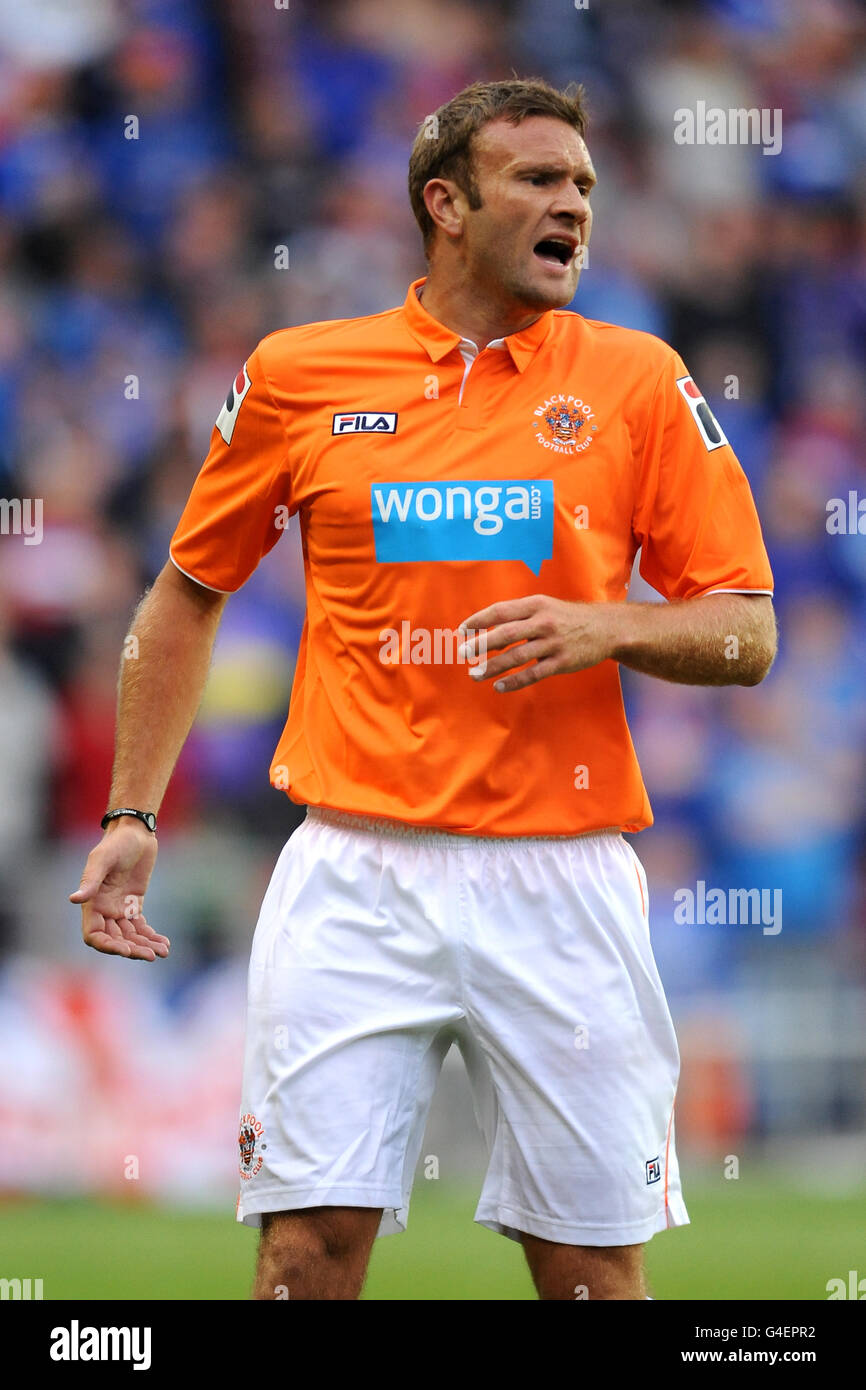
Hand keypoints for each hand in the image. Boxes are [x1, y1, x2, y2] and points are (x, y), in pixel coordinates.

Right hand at [69, 822, 167, 961]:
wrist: (135, 833)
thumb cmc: (115, 844)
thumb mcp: (102, 859)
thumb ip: (90, 880)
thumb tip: (74, 899)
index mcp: (93, 904)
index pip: (94, 935)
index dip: (108, 946)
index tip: (126, 949)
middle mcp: (104, 910)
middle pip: (116, 940)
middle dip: (133, 949)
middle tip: (151, 955)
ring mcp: (120, 909)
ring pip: (130, 937)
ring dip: (145, 946)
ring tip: (163, 952)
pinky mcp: (135, 905)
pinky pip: (141, 927)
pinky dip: (151, 937)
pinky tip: (165, 944)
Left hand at [458, 594, 620, 692]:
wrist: (606, 628)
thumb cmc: (567, 617)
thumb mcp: (545, 606)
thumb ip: (518, 614)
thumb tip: (485, 628)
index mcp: (536, 604)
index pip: (500, 611)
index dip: (478, 621)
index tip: (461, 631)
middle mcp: (543, 622)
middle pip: (505, 634)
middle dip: (480, 645)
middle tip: (462, 654)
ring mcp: (553, 643)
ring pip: (516, 657)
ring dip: (492, 667)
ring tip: (474, 674)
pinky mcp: (562, 662)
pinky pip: (533, 674)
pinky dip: (514, 682)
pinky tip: (498, 686)